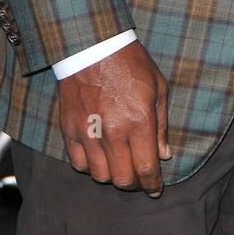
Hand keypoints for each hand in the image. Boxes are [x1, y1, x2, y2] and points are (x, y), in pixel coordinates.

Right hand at [58, 40, 170, 195]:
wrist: (93, 46)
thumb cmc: (130, 63)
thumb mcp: (158, 87)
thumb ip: (162, 124)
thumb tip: (163, 154)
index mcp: (139, 120)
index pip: (146, 168)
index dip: (153, 184)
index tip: (155, 189)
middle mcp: (113, 132)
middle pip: (123, 179)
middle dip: (135, 184)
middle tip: (140, 179)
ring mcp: (89, 133)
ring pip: (100, 176)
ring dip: (113, 176)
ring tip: (121, 165)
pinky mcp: (70, 131)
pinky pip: (79, 164)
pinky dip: (91, 167)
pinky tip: (100, 156)